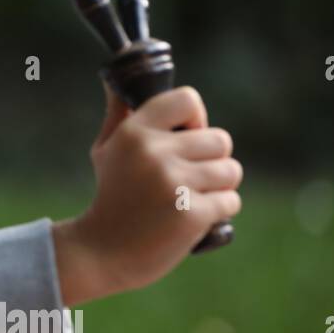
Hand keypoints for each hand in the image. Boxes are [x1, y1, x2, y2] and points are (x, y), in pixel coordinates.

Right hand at [52, 82, 242, 305]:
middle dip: (212, 160)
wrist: (102, 251)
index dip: (196, 119)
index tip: (185, 137)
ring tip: (191, 197)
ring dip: (219, 186)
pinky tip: (195, 218)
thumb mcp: (106, 150)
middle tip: (188, 178)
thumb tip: (115, 81)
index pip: (188, 100)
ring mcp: (174, 183)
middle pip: (220, 139)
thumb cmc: (110, 196)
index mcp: (135, 132)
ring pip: (231, 171)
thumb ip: (119, 114)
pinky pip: (230, 201)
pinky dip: (219, 211)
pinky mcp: (192, 214)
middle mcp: (154, 152)